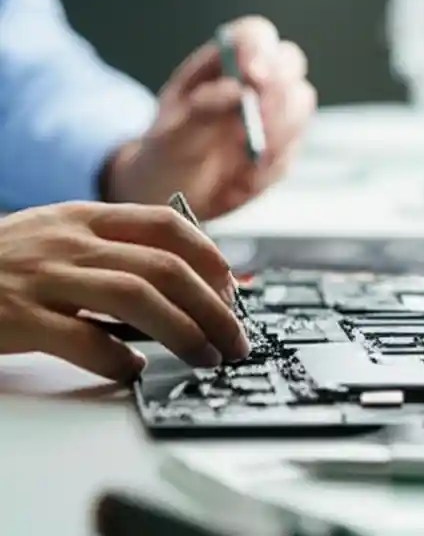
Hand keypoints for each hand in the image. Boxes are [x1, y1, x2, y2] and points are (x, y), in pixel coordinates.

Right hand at [0, 202, 249, 380]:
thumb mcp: (51, 238)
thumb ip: (107, 250)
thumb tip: (178, 282)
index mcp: (81, 218)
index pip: (165, 224)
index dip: (210, 256)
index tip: (232, 287)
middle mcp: (67, 241)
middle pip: (164, 266)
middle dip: (213, 305)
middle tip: (234, 338)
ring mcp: (41, 278)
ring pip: (136, 297)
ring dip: (183, 331)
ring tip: (204, 356)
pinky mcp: (16, 318)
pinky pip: (82, 339)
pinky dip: (116, 358)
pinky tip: (132, 371)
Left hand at [102, 15, 316, 220]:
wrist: (172, 198)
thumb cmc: (166, 156)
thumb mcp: (171, 135)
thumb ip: (203, 109)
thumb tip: (238, 90)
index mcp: (220, 66)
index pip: (254, 36)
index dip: (259, 49)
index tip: (253, 77)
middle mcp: (253, 84)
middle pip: (290, 61)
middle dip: (279, 88)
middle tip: (259, 120)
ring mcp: (273, 114)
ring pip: (301, 102)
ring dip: (279, 129)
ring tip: (245, 155)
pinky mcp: (284, 148)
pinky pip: (293, 150)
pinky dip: (271, 166)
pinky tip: (242, 178)